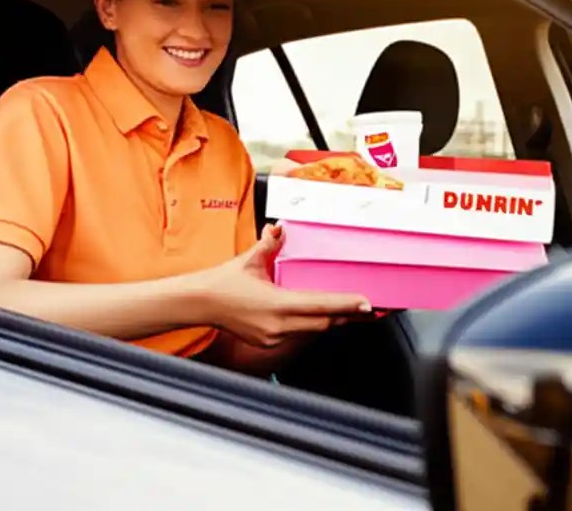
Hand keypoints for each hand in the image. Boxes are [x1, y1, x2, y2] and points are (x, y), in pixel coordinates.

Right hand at [199, 224, 371, 347]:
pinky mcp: (268, 342)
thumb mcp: (249, 260)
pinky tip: (324, 316)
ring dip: (333, 320)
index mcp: (277, 304)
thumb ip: (269, 244)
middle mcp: (278, 326)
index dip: (347, 305)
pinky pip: (300, 333)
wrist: (198, 303)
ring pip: (314, 330)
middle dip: (349, 316)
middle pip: (324, 323)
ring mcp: (273, 337)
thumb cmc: (222, 282)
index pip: (321, 306)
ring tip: (355, 312)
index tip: (368, 304)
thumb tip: (279, 228)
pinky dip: (313, 324)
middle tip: (373, 309)